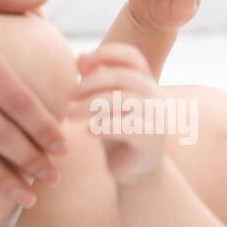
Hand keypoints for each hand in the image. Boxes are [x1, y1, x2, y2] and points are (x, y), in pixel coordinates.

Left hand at [69, 43, 166, 184]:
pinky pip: (129, 127)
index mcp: (144, 84)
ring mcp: (156, 118)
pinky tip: (87, 131)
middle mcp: (154, 97)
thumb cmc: (116, 135)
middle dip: (93, 83)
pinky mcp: (152, 141)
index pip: (132, 57)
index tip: (82, 60)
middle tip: (69, 95)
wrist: (135, 173)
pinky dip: (104, 127)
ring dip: (93, 105)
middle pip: (124, 77)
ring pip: (126, 100)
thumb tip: (81, 57)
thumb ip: (95, 82)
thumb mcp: (102, 106)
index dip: (108, 53)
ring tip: (71, 115)